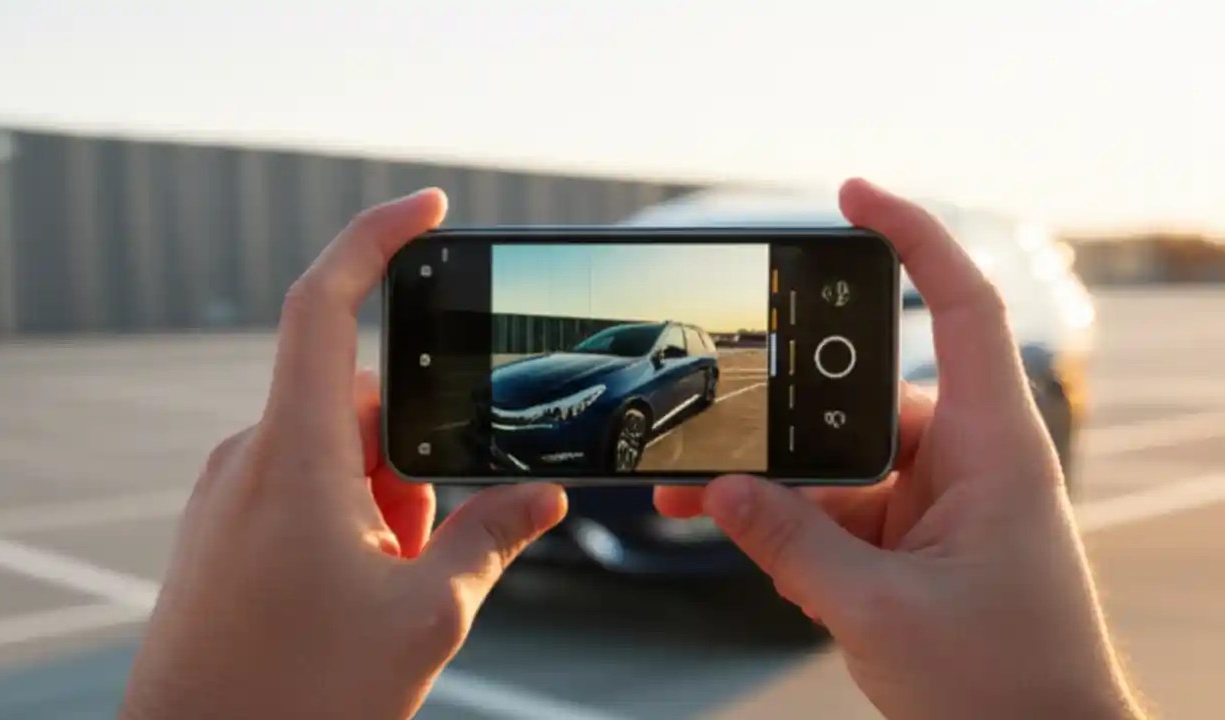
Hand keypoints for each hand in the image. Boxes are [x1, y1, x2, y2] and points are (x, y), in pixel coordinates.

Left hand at [121, 190, 566, 719]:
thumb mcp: (423, 615)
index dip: (376, 237)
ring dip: (386, 502)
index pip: (325, 302)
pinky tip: (359, 595)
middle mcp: (251, 458)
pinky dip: (350, 521)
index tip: (428, 207)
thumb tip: (542, 496)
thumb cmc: (296, 698)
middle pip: (359, 405)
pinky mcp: (222, 530)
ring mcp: (229, 495)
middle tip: (430, 544)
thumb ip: (490, 537)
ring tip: (390, 591)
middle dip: (417, 457)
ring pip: (336, 456)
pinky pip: (301, 489)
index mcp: (293, 456)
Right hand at [655, 180, 1143, 719]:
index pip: (960, 308)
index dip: (913, 238)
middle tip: (707, 414)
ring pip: (835, 463)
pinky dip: (784, 522)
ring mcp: (936, 503)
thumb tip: (720, 491)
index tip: (852, 197)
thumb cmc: (1006, 687)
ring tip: (690, 494)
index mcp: (991, 449)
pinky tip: (730, 530)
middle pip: (859, 397)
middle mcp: (965, 461)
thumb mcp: (879, 611)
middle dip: (778, 410)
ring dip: (769, 481)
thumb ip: (790, 546)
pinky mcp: (912, 542)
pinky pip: (836, 511)